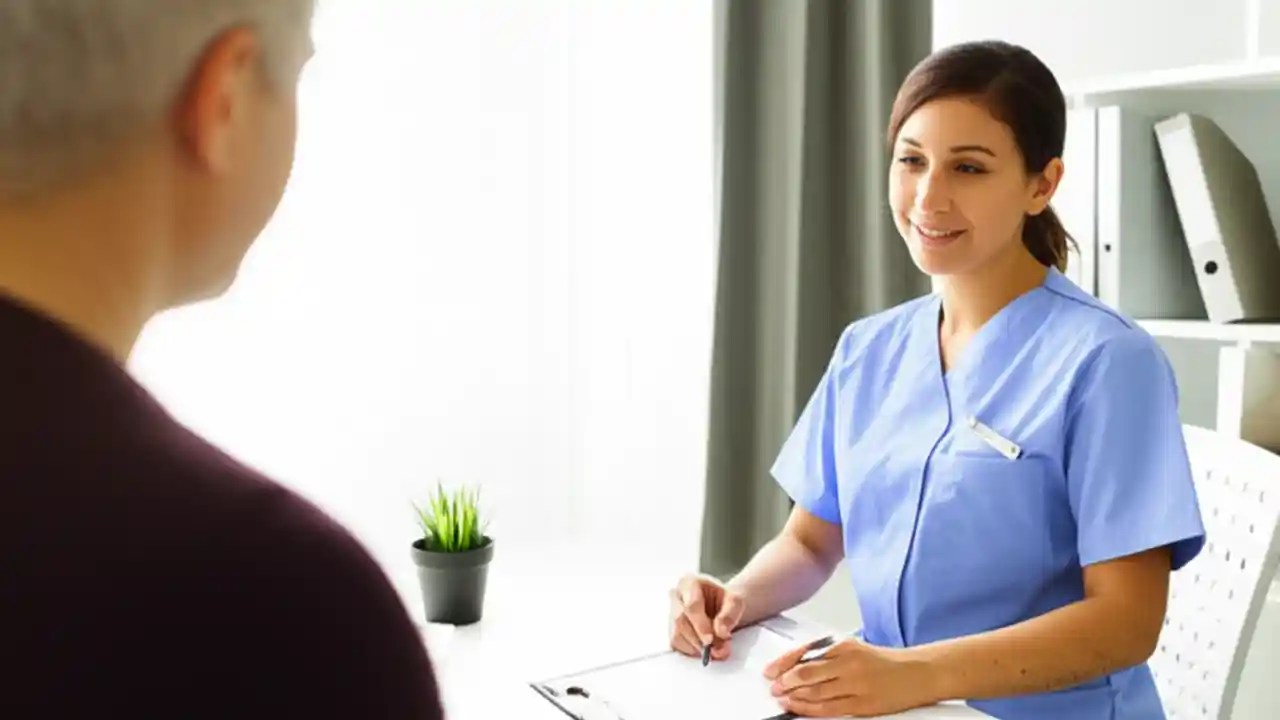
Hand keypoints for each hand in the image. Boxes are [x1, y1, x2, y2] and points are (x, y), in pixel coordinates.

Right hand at [667, 574, 745, 660]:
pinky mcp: (671, 630)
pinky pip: (676, 645)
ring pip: (677, 635)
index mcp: (689, 583)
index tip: (710, 640)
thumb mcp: (735, 602)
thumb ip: (730, 615)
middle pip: (680, 620)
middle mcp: (676, 596)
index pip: (691, 605)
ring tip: (716, 649)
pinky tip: (705, 648)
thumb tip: (720, 632)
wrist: (721, 608)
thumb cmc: (725, 601)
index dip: (700, 624)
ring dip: (697, 647)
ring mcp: (671, 614)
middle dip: (699, 639)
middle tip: (716, 650)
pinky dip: (692, 651)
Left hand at [762, 638, 938, 716]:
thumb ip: (826, 656)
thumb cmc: (883, 661)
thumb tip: (795, 666)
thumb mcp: (853, 649)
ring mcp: (855, 684)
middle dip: (785, 682)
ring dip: (794, 697)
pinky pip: (829, 709)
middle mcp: (848, 663)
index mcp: (844, 646)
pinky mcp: (862, 704)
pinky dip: (809, 710)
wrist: (916, 673)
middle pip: (806, 673)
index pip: (805, 653)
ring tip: (782, 699)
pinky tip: (799, 708)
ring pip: (815, 693)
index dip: (783, 663)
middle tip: (774, 688)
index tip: (771, 671)